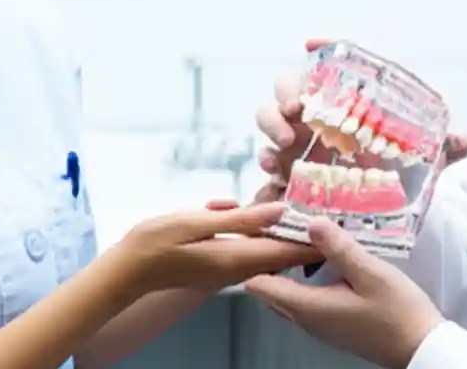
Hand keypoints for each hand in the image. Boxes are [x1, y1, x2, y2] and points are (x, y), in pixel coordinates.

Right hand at [114, 202, 321, 296]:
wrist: (127, 270)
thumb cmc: (156, 243)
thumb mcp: (197, 222)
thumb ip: (241, 218)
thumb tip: (281, 209)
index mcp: (239, 258)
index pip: (289, 250)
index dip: (315, 237)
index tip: (339, 220)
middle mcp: (239, 267)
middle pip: (282, 249)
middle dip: (299, 227)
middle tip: (319, 199)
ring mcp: (229, 267)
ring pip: (264, 245)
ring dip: (273, 224)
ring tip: (288, 197)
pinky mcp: (219, 262)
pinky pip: (245, 244)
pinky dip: (247, 226)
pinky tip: (234, 208)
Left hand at [244, 217, 443, 368]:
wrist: (419, 348)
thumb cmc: (396, 311)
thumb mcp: (370, 273)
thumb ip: (339, 248)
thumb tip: (310, 222)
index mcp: (307, 307)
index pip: (259, 285)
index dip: (258, 256)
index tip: (267, 230)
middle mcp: (305, 320)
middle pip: (268, 291)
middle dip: (269, 261)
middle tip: (283, 228)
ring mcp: (317, 326)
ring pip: (285, 297)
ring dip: (286, 271)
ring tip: (301, 239)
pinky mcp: (330, 326)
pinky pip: (302, 302)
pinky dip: (301, 282)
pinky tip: (321, 262)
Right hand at [254, 38, 466, 203]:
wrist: (375, 211)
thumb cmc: (394, 170)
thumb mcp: (422, 160)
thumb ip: (443, 148)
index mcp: (345, 101)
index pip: (328, 65)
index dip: (319, 48)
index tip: (311, 44)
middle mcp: (315, 113)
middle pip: (287, 84)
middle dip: (286, 90)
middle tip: (298, 109)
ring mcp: (295, 138)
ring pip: (267, 114)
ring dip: (270, 121)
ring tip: (284, 143)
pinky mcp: (285, 168)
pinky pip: (265, 159)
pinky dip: (266, 163)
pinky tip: (276, 172)